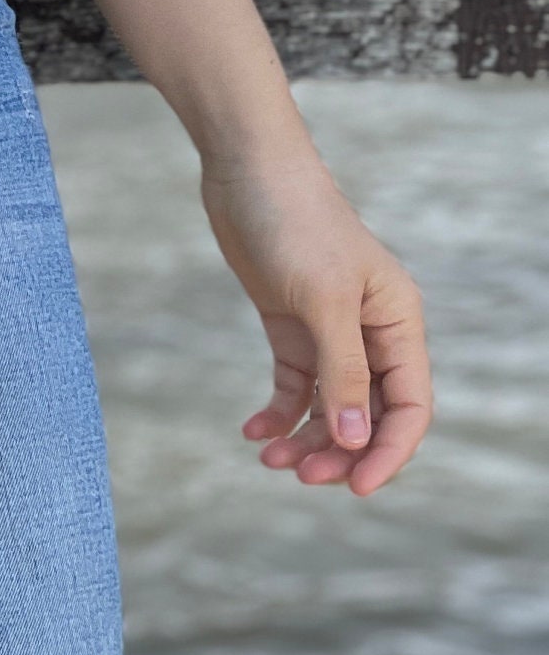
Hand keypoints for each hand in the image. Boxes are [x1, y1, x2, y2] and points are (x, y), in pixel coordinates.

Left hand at [200, 149, 431, 495]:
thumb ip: (343, 372)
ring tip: (271, 458)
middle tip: (301, 474)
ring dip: (306, 436)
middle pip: (369, 413)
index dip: (388, 452)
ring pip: (330, 404)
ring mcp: (329, 329)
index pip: (409, 406)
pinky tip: (254, 430)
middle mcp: (371, 331)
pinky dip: (279, 410)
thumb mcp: (323, 300)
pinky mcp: (290, 322)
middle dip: (340, 450)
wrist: (246, 167)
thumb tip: (356, 442)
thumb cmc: (295, 221)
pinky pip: (295, 383)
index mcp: (398, 323)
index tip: (355, 487)